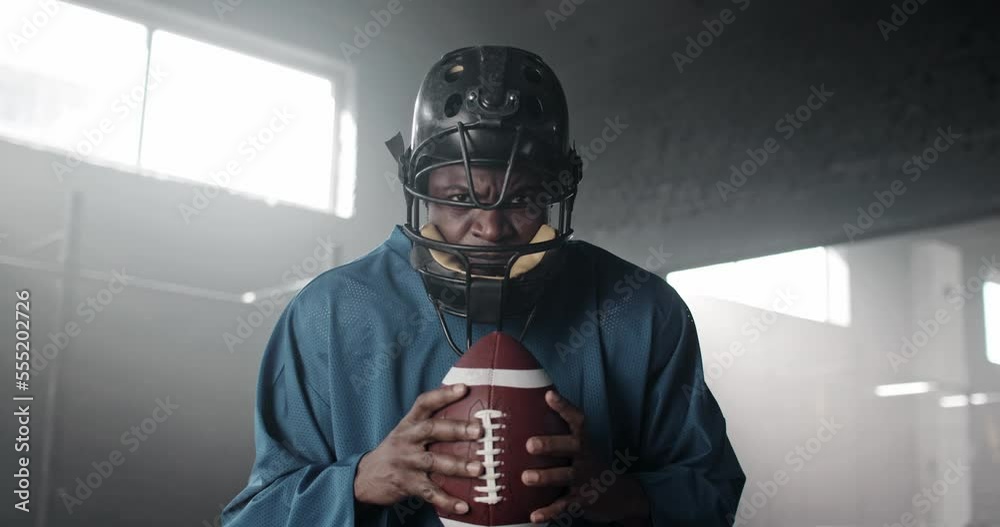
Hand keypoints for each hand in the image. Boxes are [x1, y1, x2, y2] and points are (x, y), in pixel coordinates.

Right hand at [354, 383, 483, 513]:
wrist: (365, 477)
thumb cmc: (396, 451)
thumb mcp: (406, 432)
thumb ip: (429, 424)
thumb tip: (469, 418)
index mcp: (409, 424)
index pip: (425, 403)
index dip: (443, 394)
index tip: (464, 388)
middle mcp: (407, 440)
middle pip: (431, 430)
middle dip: (456, 429)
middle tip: (478, 430)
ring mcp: (406, 462)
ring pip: (433, 462)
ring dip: (457, 466)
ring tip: (478, 469)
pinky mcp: (407, 484)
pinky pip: (430, 493)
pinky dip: (447, 500)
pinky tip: (464, 506)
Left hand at [521, 390, 649, 523]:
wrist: (620, 495)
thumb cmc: (590, 465)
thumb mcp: (583, 447)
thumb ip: (562, 433)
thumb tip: (537, 406)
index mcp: (584, 442)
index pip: (577, 420)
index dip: (564, 407)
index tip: (549, 395)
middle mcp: (585, 458)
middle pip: (571, 447)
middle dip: (551, 445)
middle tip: (530, 444)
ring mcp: (584, 480)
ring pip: (565, 476)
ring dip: (546, 477)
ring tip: (526, 477)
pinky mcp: (582, 501)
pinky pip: (564, 506)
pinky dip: (549, 512)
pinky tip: (534, 516)